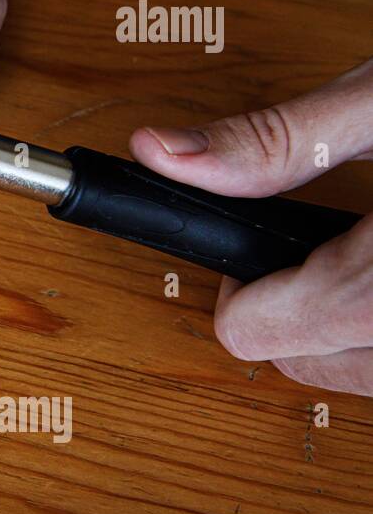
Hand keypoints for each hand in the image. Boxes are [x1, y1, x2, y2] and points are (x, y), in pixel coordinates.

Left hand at [130, 59, 372, 394]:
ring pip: (357, 373)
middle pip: (304, 364)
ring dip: (337, 326)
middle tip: (309, 246)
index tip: (245, 243)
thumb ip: (273, 139)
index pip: (254, 334)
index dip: (235, 284)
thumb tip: (161, 152)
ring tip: (355, 254)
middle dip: (289, 309)